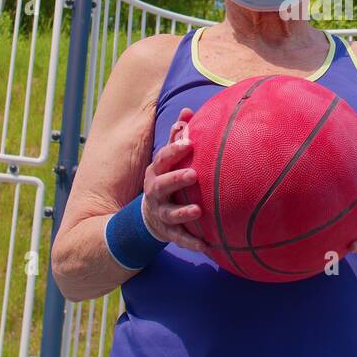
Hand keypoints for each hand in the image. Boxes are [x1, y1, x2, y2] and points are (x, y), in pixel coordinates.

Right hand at [140, 107, 206, 252]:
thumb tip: (187, 110)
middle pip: (162, 185)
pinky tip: (206, 246)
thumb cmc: (166, 180)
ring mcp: (161, 213)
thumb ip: (178, 137)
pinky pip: (180, 238)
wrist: (149, 216)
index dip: (174, 150)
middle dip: (176, 179)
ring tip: (198, 211)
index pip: (162, 159)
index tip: (190, 142)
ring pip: (170, 214)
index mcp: (156, 172)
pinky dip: (192, 242)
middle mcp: (155, 193)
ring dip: (183, 212)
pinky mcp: (168, 232)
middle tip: (193, 175)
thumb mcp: (167, 160)